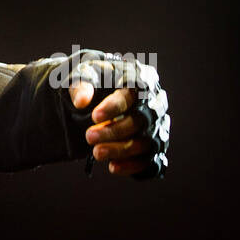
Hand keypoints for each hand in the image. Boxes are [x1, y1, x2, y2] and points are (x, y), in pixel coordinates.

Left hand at [68, 58, 169, 177]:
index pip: (133, 94)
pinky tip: (113, 167)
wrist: (101, 93)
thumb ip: (81, 83)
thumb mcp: (84, 73)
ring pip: (146, 142)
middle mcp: (155, 103)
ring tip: (96, 153)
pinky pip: (151, 161)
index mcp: (141, 79)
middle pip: (140, 120)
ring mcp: (158, 127)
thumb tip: (81, 101)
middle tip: (88, 137)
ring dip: (121, 150)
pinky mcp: (156, 147)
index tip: (94, 117)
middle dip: (114, 132)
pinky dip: (134, 166)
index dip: (115, 107)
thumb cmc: (96, 79)